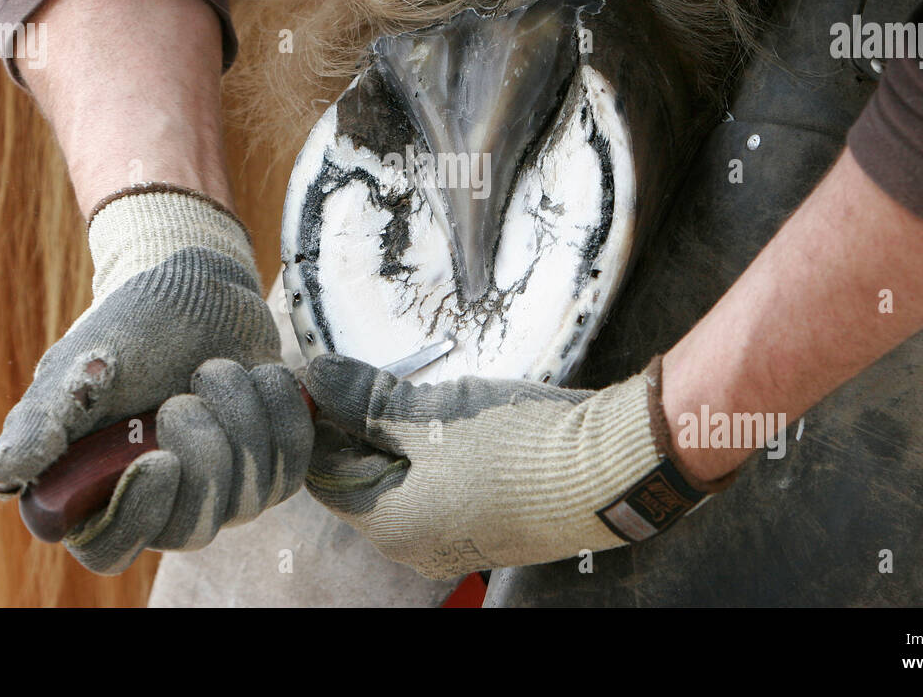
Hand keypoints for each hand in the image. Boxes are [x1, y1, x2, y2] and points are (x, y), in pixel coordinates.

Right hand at [0, 186, 312, 573]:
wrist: (196, 288)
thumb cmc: (128, 325)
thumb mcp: (81, 363)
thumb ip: (42, 420)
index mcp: (101, 490)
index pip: (112, 549)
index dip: (139, 516)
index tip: (160, 459)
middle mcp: (164, 502)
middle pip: (193, 528)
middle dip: (203, 454)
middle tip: (187, 396)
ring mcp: (222, 488)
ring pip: (250, 498)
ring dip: (239, 419)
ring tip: (215, 368)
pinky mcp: (271, 462)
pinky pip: (292, 465)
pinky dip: (279, 410)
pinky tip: (257, 372)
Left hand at [301, 354, 728, 579]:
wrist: (608, 470)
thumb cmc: (516, 443)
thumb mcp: (430, 413)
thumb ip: (365, 398)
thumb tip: (314, 377)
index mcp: (390, 527)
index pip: (325, 473)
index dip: (322, 421)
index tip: (330, 377)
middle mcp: (416, 547)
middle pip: (365, 479)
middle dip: (364, 426)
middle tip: (378, 376)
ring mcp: (454, 541)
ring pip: (405, 481)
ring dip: (403, 437)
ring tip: (424, 396)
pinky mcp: (488, 528)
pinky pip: (441, 488)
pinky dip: (437, 454)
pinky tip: (456, 421)